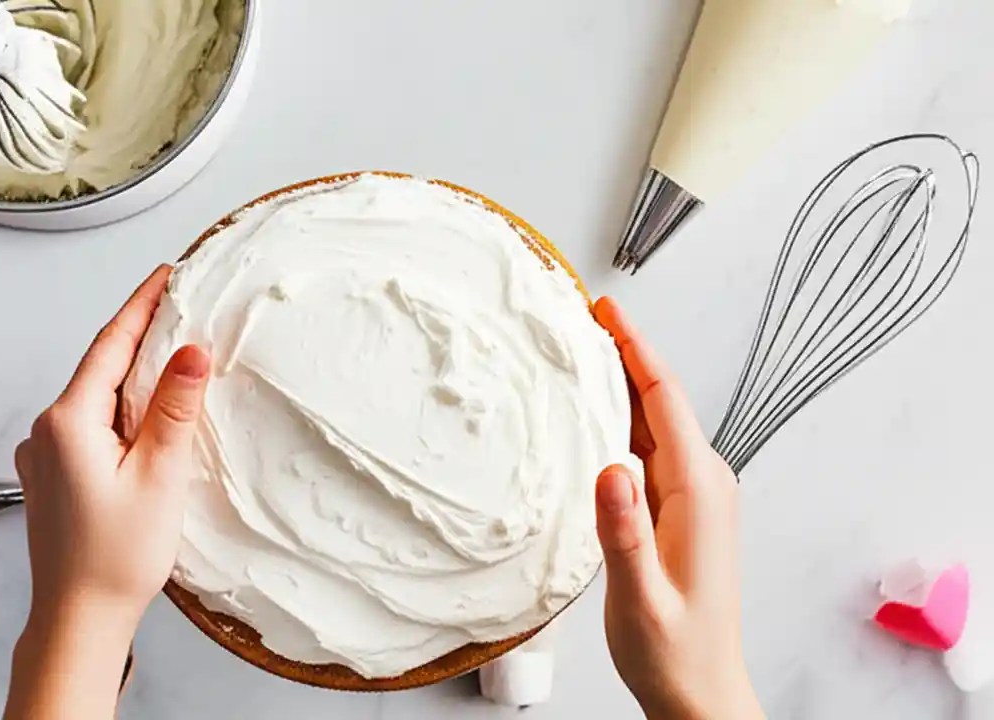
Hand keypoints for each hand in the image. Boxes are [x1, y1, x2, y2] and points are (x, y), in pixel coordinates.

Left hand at [5, 265, 208, 719]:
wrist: (79, 619)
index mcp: (68, 422)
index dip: (141, 305)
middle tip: (182, 310)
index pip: (110, 344)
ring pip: (98, 399)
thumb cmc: (114, 559)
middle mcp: (47, 431)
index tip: (166, 275)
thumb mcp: (159, 476)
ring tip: (176, 364)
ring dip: (134, 379)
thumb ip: (174, 408)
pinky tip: (149, 421)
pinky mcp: (54, 476)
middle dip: (142, 339)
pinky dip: (122, 413)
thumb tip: (190, 351)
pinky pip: (91, 426)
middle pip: (102, 368)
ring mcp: (46, 455)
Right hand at [592, 298, 762, 719]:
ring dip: (621, 385)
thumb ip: (624, 534)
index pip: (665, 401)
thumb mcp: (641, 599)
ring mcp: (692, 496)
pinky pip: (649, 448)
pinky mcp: (677, 510)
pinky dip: (621, 420)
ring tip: (579, 351)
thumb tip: (610, 467)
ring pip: (654, 422)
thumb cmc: (673, 652)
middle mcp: (702, 485)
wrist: (700, 692)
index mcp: (697, 493)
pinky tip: (594, 415)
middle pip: (660, 400)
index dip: (635, 350)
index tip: (607, 310)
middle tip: (580, 316)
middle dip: (624, 354)